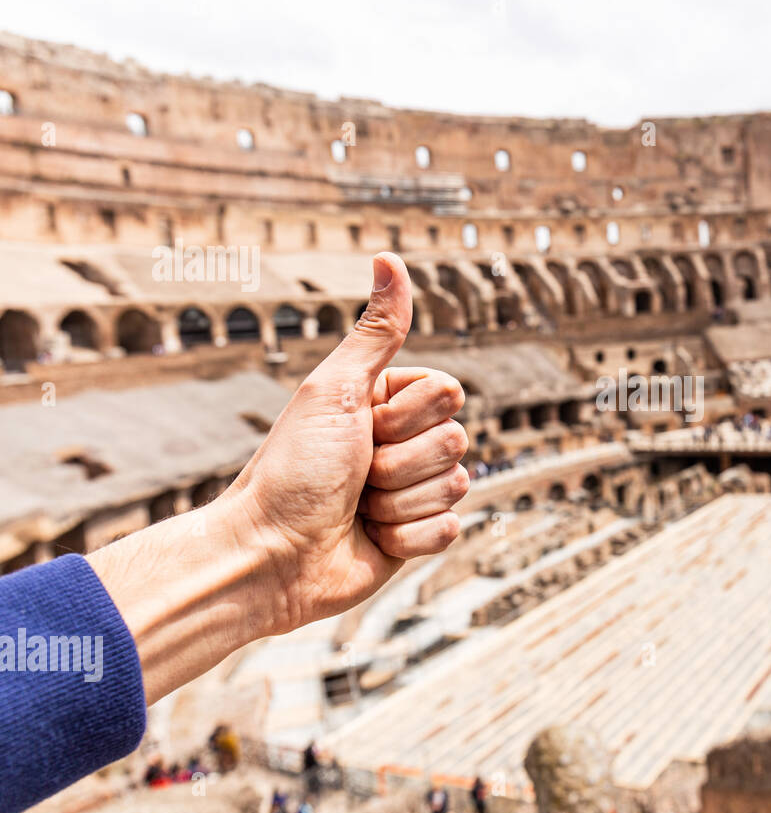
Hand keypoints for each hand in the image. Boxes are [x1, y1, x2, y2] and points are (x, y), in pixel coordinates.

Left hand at [90, 253, 468, 701]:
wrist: (271, 556)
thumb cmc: (293, 469)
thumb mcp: (336, 390)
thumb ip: (377, 332)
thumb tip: (389, 256)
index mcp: (387, 402)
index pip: (449, 393)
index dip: (408, 415)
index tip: (362, 427)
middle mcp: (404, 443)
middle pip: (456, 441)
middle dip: (401, 464)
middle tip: (356, 474)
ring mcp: (412, 491)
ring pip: (455, 487)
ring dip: (399, 503)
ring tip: (357, 508)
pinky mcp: (417, 537)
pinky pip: (450, 531)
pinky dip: (409, 538)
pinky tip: (372, 538)